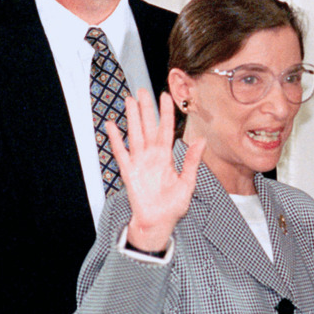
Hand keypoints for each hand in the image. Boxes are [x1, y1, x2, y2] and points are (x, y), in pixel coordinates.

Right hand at [106, 89, 204, 250]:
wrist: (158, 222)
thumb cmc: (173, 205)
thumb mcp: (187, 183)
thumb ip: (191, 161)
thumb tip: (201, 141)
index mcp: (166, 157)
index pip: (166, 129)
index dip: (165, 113)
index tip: (165, 96)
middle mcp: (151, 156)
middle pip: (148, 127)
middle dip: (145, 109)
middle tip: (142, 90)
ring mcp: (139, 162)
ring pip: (135, 134)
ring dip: (132, 118)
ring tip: (129, 100)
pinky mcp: (129, 172)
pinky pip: (121, 153)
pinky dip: (116, 139)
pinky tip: (112, 125)